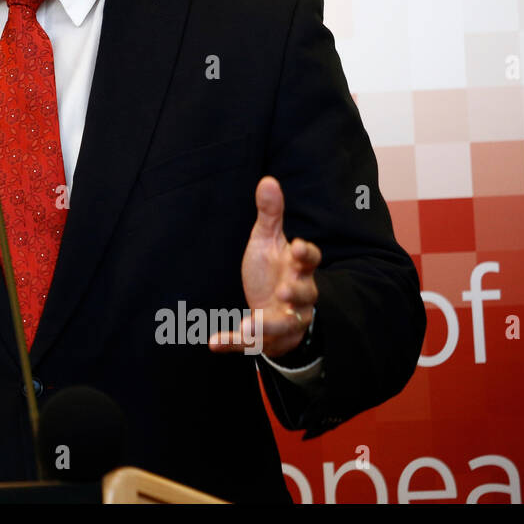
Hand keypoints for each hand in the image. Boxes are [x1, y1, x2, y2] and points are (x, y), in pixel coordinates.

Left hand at [209, 176, 319, 357]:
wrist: (273, 307)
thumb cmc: (274, 269)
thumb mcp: (268, 241)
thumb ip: (270, 214)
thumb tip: (267, 179)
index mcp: (297, 268)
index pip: (310, 260)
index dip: (307, 255)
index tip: (300, 248)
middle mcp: (297, 295)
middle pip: (305, 294)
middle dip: (296, 292)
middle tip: (284, 289)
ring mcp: (284, 319)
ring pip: (284, 324)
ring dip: (268, 325)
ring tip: (252, 325)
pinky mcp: (266, 338)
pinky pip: (250, 343)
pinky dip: (232, 342)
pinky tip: (213, 343)